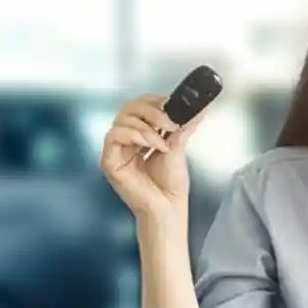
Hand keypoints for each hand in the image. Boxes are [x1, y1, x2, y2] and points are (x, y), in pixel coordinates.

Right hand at [98, 93, 210, 221]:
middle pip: (128, 108)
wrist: (168, 207)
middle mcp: (125, 140)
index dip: (152, 100)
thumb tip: (198, 108)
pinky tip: (151, 145)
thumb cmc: (171, 184)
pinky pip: (114, 135)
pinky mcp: (109, 161)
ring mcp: (116, 150)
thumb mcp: (179, 146)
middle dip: (151, 111)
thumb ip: (183, 125)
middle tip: (170, 123)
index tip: (170, 103)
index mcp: (139, 134)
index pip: (138, 105)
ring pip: (121, 119)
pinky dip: (135, 135)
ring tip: (163, 142)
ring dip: (146, 126)